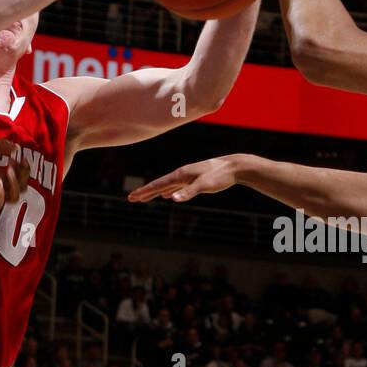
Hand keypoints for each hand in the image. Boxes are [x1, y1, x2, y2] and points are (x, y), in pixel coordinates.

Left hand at [0, 138, 29, 209]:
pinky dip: (1, 193)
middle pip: (21, 187)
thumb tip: (16, 147)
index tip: (21, 158)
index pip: (20, 175)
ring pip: (13, 198)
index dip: (25, 168)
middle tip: (13, 164)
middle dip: (23, 176)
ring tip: (7, 171)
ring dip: (15, 185)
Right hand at [128, 155, 247, 203]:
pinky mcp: (194, 179)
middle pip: (159, 185)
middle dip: (145, 192)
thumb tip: (173, 199)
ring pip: (167, 186)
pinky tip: (169, 195)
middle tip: (132, 199)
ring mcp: (187, 177)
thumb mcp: (204, 185)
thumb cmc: (220, 176)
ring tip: (145, 198)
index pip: (158, 185)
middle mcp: (181, 175)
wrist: (234, 167)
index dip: (144, 192)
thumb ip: (188, 192)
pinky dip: (168, 191)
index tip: (132, 198)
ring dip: (155, 192)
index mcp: (180, 175)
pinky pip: (176, 186)